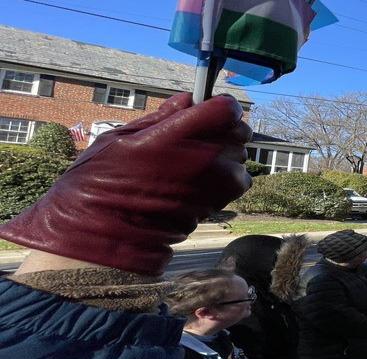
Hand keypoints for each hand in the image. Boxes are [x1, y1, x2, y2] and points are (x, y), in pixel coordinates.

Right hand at [0, 93, 251, 275]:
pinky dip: (229, 178)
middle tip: (204, 135)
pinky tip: (204, 180)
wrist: (106, 229)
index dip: (222, 106)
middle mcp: (203, 157)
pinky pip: (240, 180)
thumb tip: (187, 101)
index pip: (226, 109)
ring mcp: (215, 182)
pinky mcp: (220, 202)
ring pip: (241, 156)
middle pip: (239, 131)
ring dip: (228, 154)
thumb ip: (162, 117)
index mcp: (176, 134)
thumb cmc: (104, 180)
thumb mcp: (122, 136)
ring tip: (199, 161)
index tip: (211, 107)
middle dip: (226, 129)